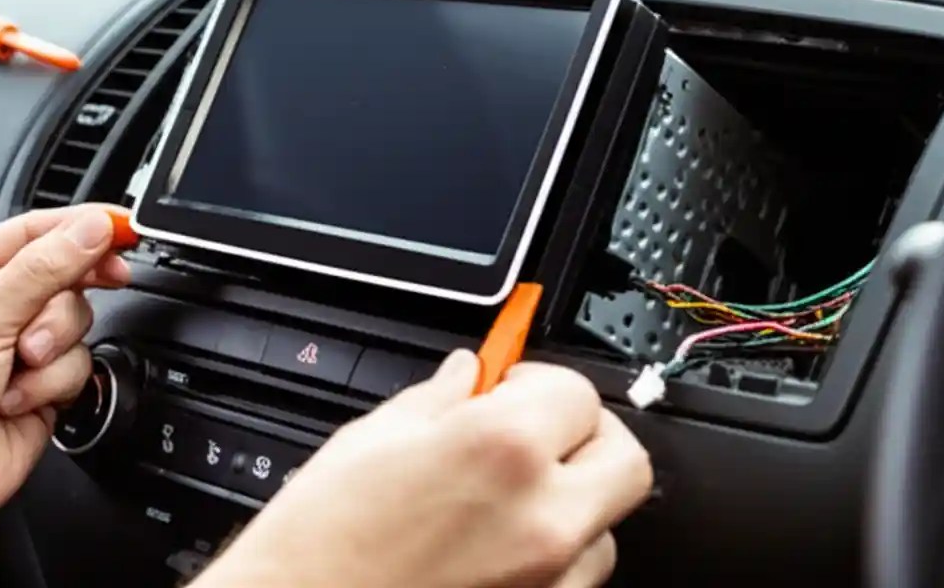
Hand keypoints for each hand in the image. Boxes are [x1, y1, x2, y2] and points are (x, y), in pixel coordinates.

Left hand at [0, 204, 129, 552]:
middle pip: (68, 278)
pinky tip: (15, 402)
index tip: (122, 229)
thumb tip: (92, 228)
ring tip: (14, 374)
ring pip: (79, 325)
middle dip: (58, 308)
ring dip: (52, 352)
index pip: (36, 233)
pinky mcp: (43, 391)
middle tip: (47, 326)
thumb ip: (43, 270)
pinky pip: (79, 368)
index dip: (82, 228)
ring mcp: (20, 352)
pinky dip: (53, 386)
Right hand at [195, 351, 650, 587]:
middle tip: (536, 430)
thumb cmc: (318, 544)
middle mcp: (543, 516)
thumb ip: (436, 400)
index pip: (578, 392)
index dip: (541, 382)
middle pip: (626, 459)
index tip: (512, 386)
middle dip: (585, 436)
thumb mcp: (369, 442)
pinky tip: (501, 545)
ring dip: (572, 501)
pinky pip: (577, 579)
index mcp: (502, 449)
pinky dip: (555, 556)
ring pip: (607, 527)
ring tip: (509, 496)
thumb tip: (466, 375)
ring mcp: (549, 580)